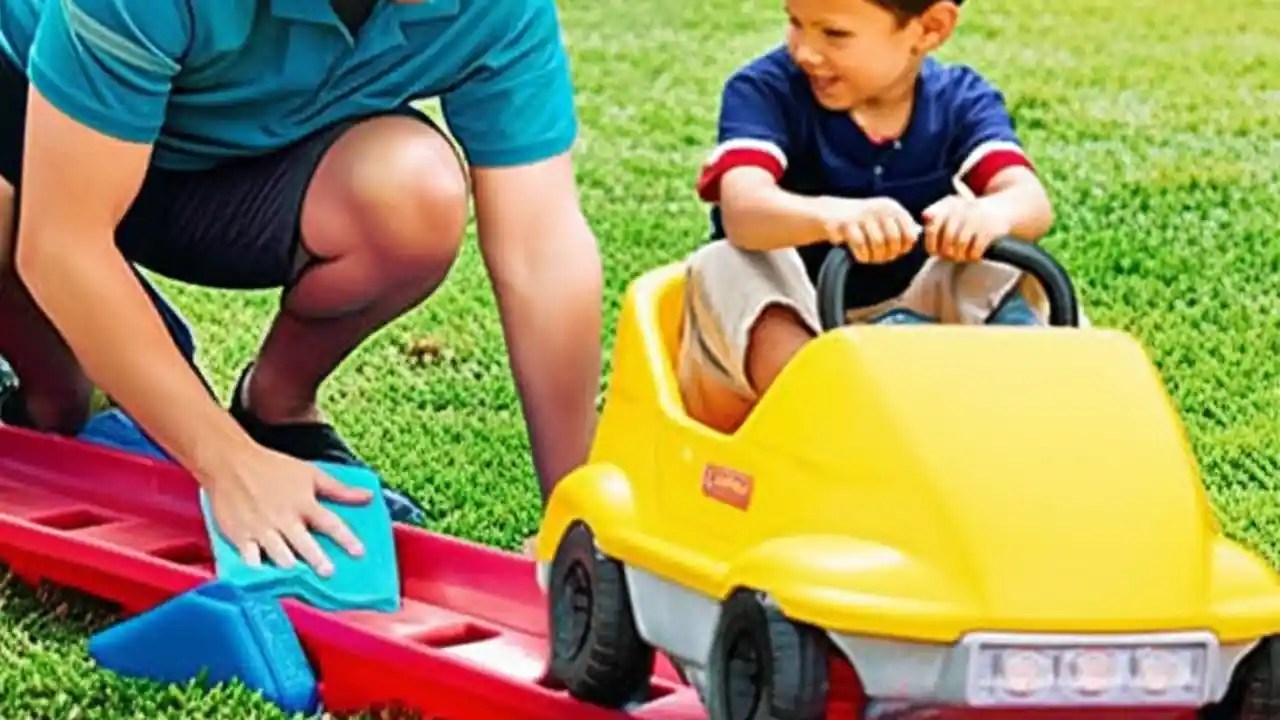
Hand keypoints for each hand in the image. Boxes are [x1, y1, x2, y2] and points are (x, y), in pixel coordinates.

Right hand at [202, 444, 372, 576]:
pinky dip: (257, 572)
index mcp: (303, 503)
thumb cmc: (273, 467)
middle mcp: (284, 519)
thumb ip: (339, 489)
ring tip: (298, 580)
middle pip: (304, 544)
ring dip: (289, 568)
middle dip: (317, 560)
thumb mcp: (310, 474)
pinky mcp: (240, 537)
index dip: (346, 539)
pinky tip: (264, 583)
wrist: (230, 463)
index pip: (330, 523)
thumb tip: (369, 497)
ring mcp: (261, 530)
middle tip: (328, 573)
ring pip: (278, 555)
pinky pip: (250, 560)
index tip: (360, 553)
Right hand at [813, 196, 920, 263]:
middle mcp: (880, 208)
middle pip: (894, 240)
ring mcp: (863, 215)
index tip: (895, 253)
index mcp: (893, 208)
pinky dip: (862, 256)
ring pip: (878, 244)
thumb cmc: (862, 221)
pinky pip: (860, 246)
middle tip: (881, 258)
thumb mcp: (884, 219)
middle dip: (888, 255)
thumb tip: (917, 239)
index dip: (904, 248)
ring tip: (870, 258)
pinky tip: (860, 256)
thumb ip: (901, 228)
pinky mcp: (846, 223)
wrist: (831, 212)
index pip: (910, 234)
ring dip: (874, 257)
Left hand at [922, 195, 1012, 261]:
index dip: (931, 244)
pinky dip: (973, 256)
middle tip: (951, 257)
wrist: (1003, 208)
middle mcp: (962, 211)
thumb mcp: (953, 209)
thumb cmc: (971, 214)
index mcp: (949, 207)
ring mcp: (976, 219)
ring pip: (960, 245)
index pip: (932, 228)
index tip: (935, 252)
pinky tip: (975, 256)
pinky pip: (975, 249)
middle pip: (946, 240)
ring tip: (962, 257)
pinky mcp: (990, 229)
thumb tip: (924, 217)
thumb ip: (936, 213)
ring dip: (959, 256)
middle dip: (947, 253)